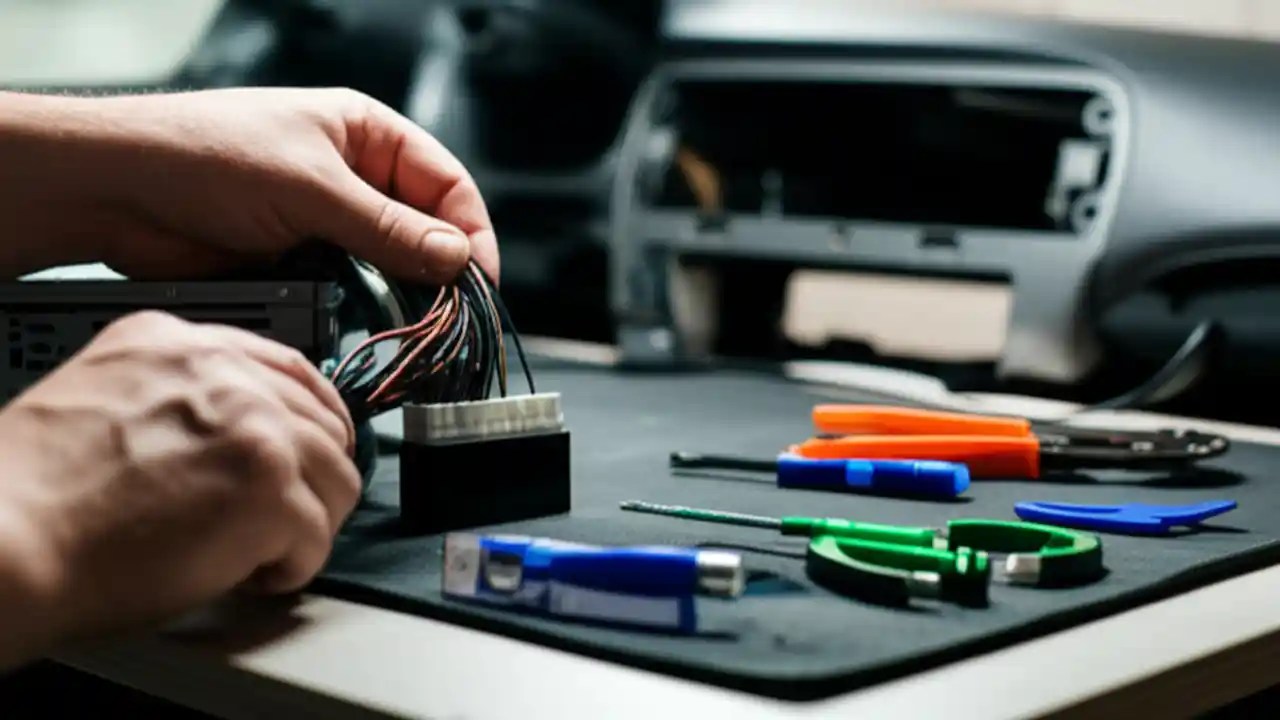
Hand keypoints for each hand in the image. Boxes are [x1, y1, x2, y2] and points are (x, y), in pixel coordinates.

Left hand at [0, 87, 497, 282]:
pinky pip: (350, 290)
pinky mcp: (299, 261)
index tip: (479, 279)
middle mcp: (353, 177)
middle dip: (439, 268)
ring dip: (401, 292)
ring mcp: (326, 221)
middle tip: (452, 312)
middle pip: (423, 228)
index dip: (469, 230)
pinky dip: (363, 309)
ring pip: (388, 265)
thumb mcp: (312, 189)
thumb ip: (388, 229)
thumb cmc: (206, 155)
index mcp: (365, 134)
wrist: (118, 192)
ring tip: (413, 322)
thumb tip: (455, 259)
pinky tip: (368, 323)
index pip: (445, 182)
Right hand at [0, 311, 360, 662]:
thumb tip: (233, 433)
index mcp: (175, 343)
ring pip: (337, 479)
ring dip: (307, 525)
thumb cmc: (34, 494)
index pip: (289, 367)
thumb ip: (176, 398)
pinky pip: (316, 538)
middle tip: (283, 517)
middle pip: (325, 424)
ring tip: (259, 551)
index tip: (312, 449)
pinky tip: (246, 574)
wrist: (4, 541)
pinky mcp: (269, 488)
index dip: (313, 419)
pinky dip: (290, 569)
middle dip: (312, 479)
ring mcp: (254, 426)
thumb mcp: (103, 399)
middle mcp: (223, 372)